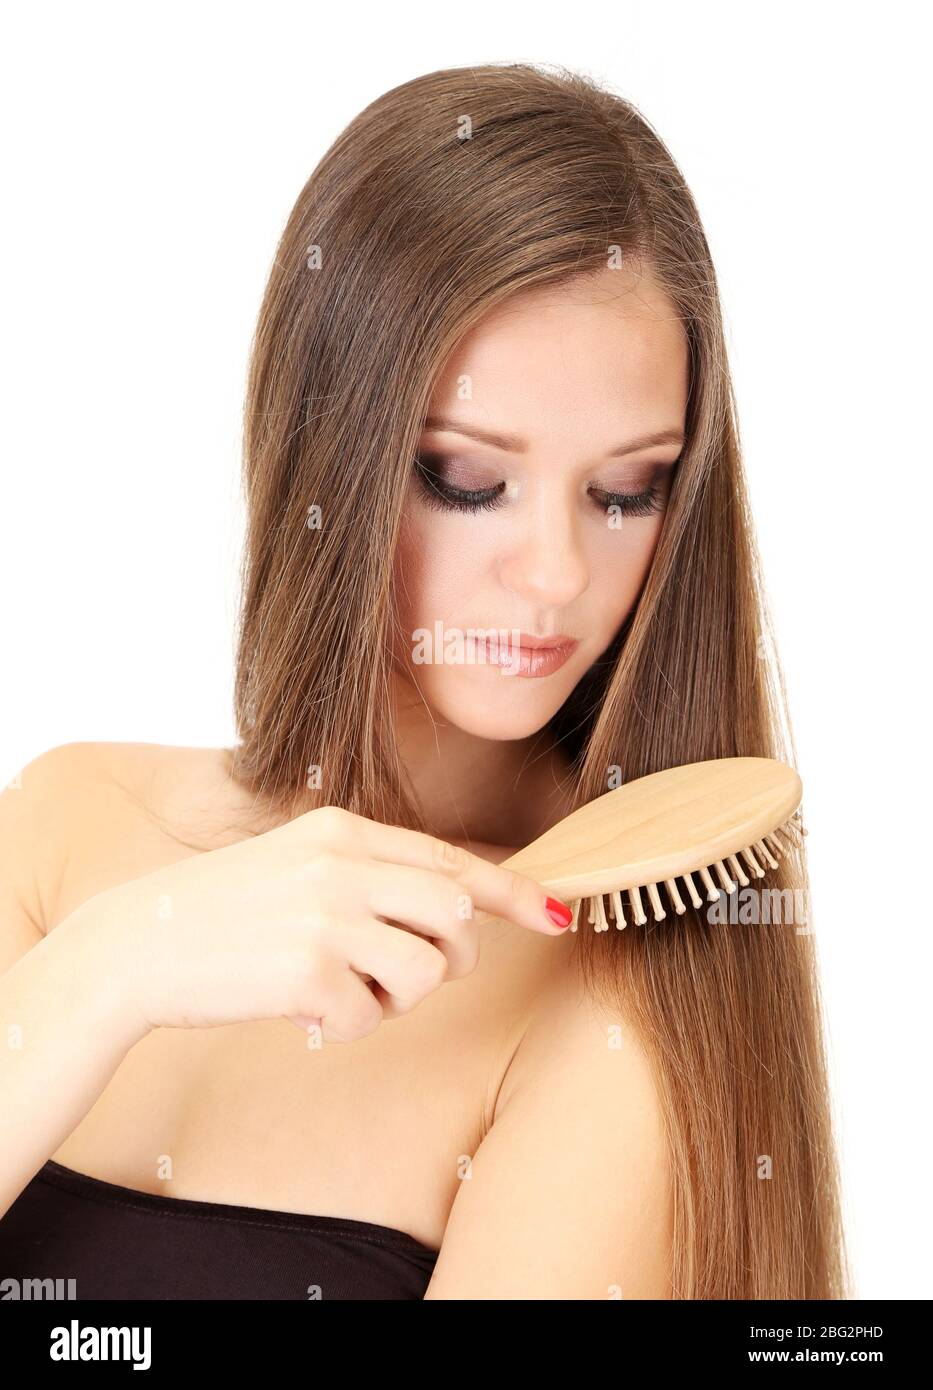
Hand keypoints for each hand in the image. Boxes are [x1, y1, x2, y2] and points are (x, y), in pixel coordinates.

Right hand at [91, 805, 570, 1041]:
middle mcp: (342, 864)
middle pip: (456, 917)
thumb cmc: (224, 911)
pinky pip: (367, 1018)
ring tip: (338, 992)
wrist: (138, 942)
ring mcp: (326, 915)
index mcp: (342, 830)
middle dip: (448, 960)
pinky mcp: (306, 970)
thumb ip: (369, 874)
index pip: (451, 861)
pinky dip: (341, 1028)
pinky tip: (299, 1012)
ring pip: (425, 972)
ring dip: (393, 999)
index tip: (557, 915)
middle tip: (394, 976)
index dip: (512, 894)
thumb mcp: (298, 865)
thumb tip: (455, 910)